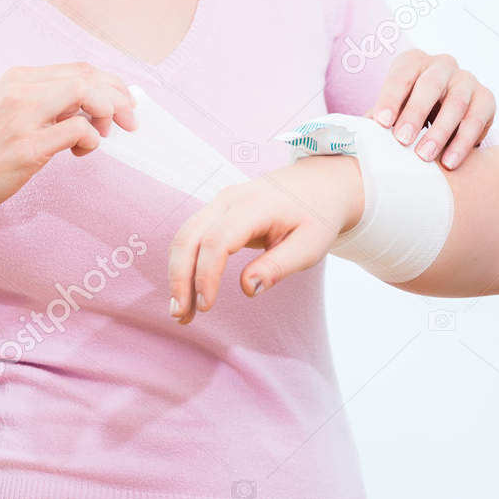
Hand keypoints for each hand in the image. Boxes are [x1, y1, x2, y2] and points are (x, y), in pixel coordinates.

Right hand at [0, 62, 136, 216]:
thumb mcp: (11, 109)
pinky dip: (92, 139)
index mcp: (19, 78)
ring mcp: (23, 117)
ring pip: (86, 94)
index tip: (124, 102)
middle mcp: (21, 90)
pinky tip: (82, 151)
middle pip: (88, 77)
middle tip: (128, 121)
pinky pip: (78, 130)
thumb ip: (47, 101)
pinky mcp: (28, 147)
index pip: (79, 69)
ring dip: (108, 113)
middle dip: (119, 97)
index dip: (110, 83)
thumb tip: (92, 105)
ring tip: (103, 134)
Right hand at [167, 155, 363, 323]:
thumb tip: (246, 289)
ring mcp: (220, 202)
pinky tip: (189, 290)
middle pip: (189, 237)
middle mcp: (229, 199)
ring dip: (178, 274)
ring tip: (181, 311)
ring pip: (184, 236)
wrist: (321, 183)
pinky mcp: (217, 210)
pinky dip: (185, 263)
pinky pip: (192, 235)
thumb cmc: (317, 215)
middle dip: (180, 278)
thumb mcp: (310, 245)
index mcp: (255, 206)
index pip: (217, 241)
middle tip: (180, 315)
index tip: (206, 307)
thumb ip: (277, 266)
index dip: (206, 276)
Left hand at [366, 48, 495, 168]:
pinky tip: (450, 162)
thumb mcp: (395, 110)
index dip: (391, 98)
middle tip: (402, 140)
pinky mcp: (486, 98)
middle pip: (430, 85)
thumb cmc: (412, 112)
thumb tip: (359, 137)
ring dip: (440, 132)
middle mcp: (442, 65)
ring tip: (425, 157)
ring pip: (456, 102)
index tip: (382, 123)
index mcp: (414, 62)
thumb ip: (380, 119)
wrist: (450, 118)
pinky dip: (463, 142)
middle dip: (415, 113)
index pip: (401, 75)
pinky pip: (476, 119)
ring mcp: (466, 79)